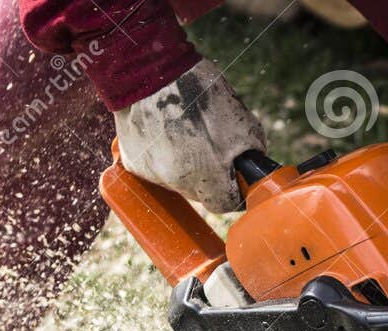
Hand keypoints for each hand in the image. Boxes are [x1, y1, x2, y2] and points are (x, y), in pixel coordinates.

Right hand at [114, 59, 266, 213]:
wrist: (148, 69)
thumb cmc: (198, 92)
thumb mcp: (242, 121)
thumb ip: (253, 151)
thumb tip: (252, 167)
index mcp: (207, 176)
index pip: (226, 204)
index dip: (234, 190)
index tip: (234, 177)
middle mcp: (178, 182)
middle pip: (201, 193)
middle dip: (209, 176)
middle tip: (209, 146)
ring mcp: (153, 174)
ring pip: (177, 181)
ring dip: (184, 166)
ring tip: (184, 132)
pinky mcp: (134, 163)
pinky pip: (155, 168)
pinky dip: (162, 155)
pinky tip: (164, 131)